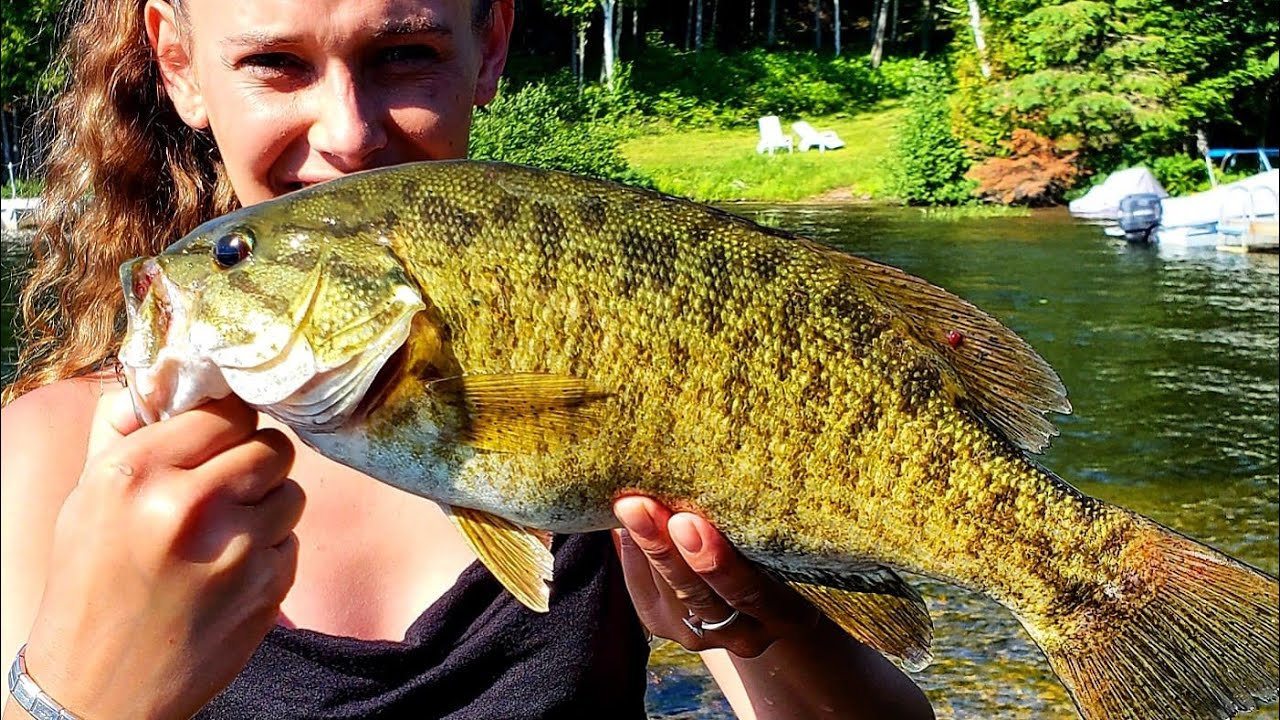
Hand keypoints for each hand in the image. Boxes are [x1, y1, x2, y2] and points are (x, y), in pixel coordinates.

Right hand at [20, 390, 302, 719]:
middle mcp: (189, 505)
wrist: (97, 689)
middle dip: (257, 460)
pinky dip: (270, 549)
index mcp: (136, 473)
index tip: (222, 438)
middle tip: (231, 483)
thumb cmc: (90, 583)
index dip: (229, 424)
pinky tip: (231, 570)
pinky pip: (291, 540)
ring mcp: (236, 549)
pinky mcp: (269, 587)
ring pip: (292, 491)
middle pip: (272, 445)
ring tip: (226, 532)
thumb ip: (126, 429)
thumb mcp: (87, 496)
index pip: (225, 411)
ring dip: (268, 505)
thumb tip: (168, 374)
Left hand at [613, 496, 820, 657]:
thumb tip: (709, 477)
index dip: (717, 562)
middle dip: (666, 550)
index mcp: (786, 614)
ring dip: (644, 548)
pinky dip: (632, 558)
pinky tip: (621, 526)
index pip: (751, 592)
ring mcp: (705, 636)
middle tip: (642, 507)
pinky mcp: (670, 630)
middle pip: (700, 596)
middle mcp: (747, 633)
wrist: (764, 613)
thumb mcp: (782, 557)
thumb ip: (756, 531)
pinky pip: (644, 597)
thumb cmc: (778, 566)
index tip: (688, 520)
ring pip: (669, 596)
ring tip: (627, 507)